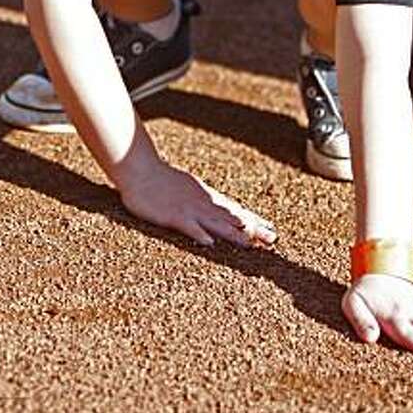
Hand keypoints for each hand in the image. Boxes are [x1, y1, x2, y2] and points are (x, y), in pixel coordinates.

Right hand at [118, 162, 276, 248]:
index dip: (253, 219)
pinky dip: (198, 233)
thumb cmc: (159, 179)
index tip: (270, 228)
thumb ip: (201, 197)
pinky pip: (187, 226)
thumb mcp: (186, 186)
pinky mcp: (172, 215)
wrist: (140, 168)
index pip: (234, 209)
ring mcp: (188, 209)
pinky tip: (209, 243)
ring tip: (251, 244)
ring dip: (233, 234)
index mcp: (205, 196)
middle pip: (231, 217)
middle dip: (252, 229)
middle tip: (272, 240)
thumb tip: (217, 203)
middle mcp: (202, 203)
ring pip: (215, 223)